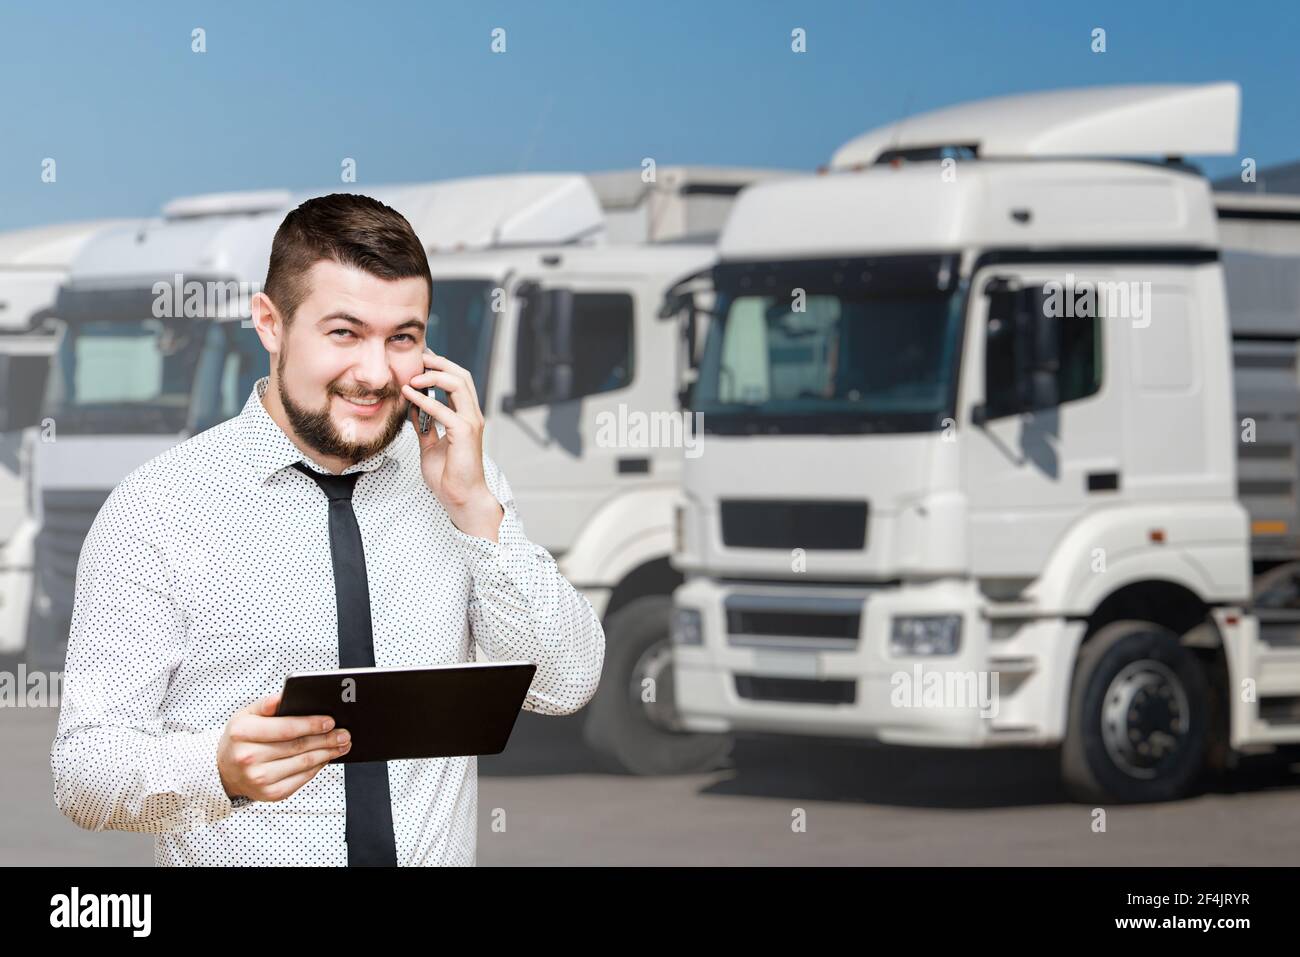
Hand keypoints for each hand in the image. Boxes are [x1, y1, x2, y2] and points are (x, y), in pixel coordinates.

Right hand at [216, 692, 349, 802]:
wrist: (226, 770)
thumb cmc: (242, 737)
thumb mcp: (247, 714)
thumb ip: (266, 704)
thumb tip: (283, 697)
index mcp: (242, 732)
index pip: (285, 728)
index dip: (311, 725)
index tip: (331, 721)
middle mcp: (248, 757)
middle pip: (298, 747)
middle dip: (326, 739)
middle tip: (345, 733)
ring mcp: (259, 779)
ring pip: (304, 764)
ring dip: (327, 754)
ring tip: (342, 745)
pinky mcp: (270, 794)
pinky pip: (302, 779)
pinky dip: (317, 767)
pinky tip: (326, 758)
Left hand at [401, 348, 502, 540]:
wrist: (460, 497)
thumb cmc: (449, 475)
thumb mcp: (431, 444)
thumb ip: (424, 426)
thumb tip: (412, 408)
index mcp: (466, 417)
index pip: (458, 381)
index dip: (441, 368)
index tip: (420, 361)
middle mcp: (472, 415)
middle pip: (462, 376)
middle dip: (439, 363)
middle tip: (418, 359)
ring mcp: (471, 423)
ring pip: (458, 385)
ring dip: (434, 377)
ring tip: (413, 376)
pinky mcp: (464, 433)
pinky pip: (444, 410)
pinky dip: (425, 401)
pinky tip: (410, 395)